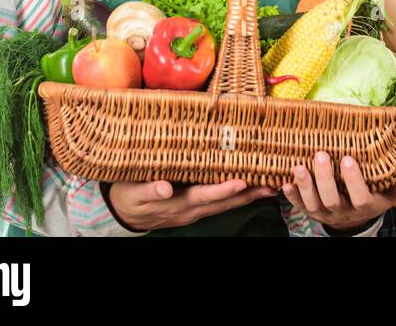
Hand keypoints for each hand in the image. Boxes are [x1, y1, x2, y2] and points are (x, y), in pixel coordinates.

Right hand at [106, 178, 277, 231]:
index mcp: (177, 202)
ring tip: (271, 187)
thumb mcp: (132, 192)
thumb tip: (165, 187)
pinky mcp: (196, 209)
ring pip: (226, 205)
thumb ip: (149, 190)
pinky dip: (238, 197)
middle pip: (223, 203)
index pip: (204, 196)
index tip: (241, 181)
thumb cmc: (128, 196)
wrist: (124, 213)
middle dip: (248, 194)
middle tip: (271, 185)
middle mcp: (191, 209)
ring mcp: (195, 211)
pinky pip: (221, 205)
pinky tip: (252, 189)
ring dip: (248, 197)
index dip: (223, 190)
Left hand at [281, 152, 395, 232]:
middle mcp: (344, 212)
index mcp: (365, 205)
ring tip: (298, 167)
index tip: (347, 159)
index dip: (353, 180)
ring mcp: (325, 214)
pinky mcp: (310, 213)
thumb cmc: (374, 198)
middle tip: (320, 155)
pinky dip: (292, 196)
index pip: (360, 196)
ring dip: (305, 186)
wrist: (354, 220)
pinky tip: (285, 183)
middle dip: (324, 178)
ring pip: (313, 204)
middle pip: (332, 200)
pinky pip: (298, 207)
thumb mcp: (391, 194)